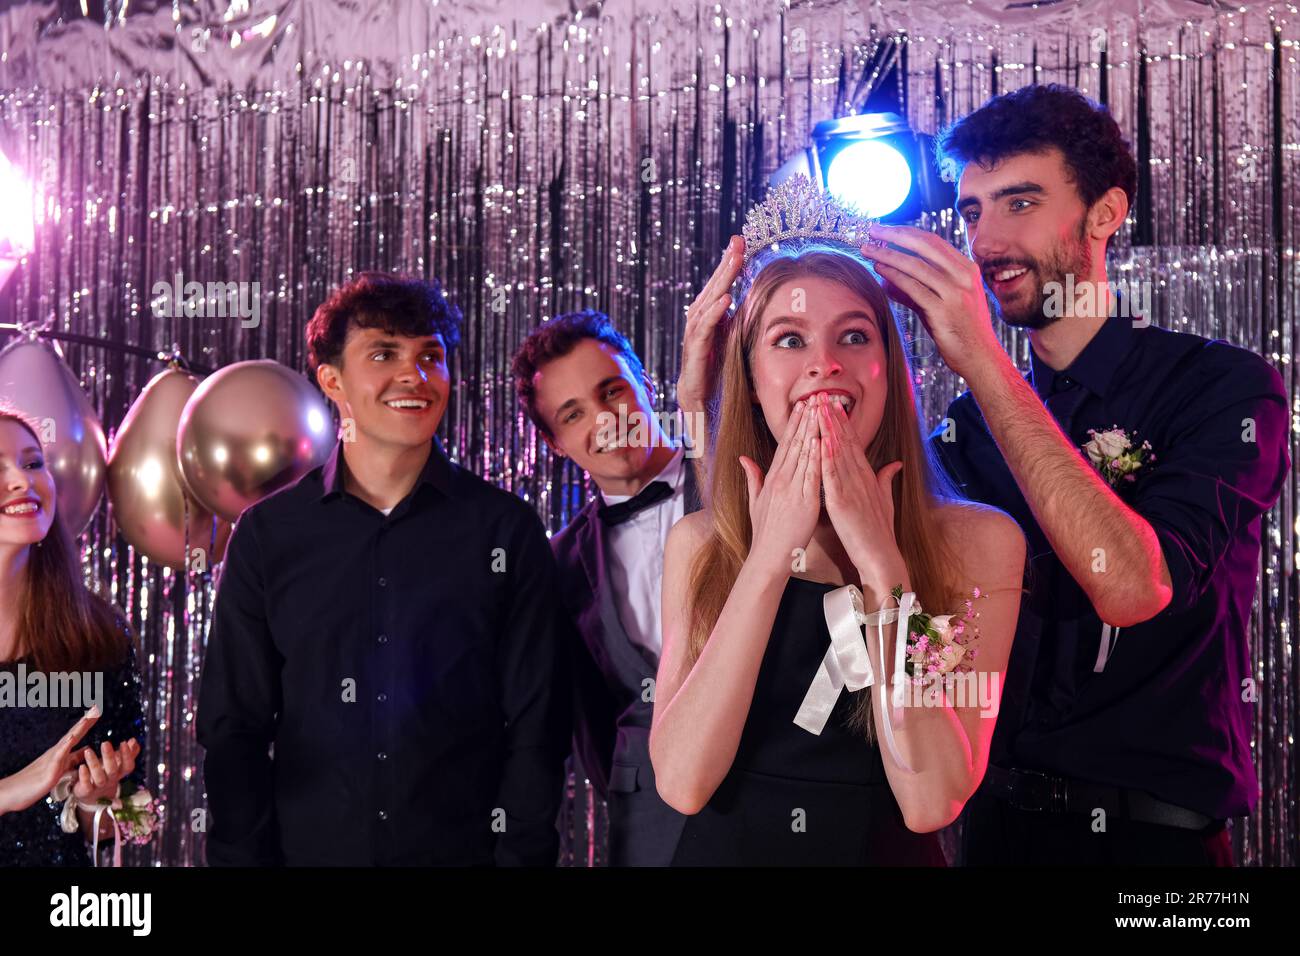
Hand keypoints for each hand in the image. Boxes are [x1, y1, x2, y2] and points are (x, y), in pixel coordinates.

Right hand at [0, 708, 98, 815]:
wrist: (12, 792)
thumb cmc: (35, 782)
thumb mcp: (61, 769)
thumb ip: (73, 759)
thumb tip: (87, 749)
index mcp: (61, 752)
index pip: (77, 734)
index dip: (87, 723)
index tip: (97, 710)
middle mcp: (57, 752)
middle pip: (74, 733)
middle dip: (86, 720)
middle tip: (96, 706)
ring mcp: (52, 759)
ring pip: (67, 741)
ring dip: (78, 729)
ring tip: (87, 717)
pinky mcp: (49, 769)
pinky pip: (58, 756)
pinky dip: (65, 746)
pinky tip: (71, 738)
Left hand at [72, 737, 140, 806]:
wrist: (92, 797)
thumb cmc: (105, 776)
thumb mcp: (117, 765)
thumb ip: (127, 753)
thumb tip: (133, 741)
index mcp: (119, 774)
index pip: (127, 766)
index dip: (127, 756)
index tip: (124, 742)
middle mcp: (110, 780)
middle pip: (112, 770)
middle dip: (109, 757)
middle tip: (105, 743)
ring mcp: (98, 787)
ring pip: (99, 777)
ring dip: (94, 764)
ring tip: (88, 751)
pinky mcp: (86, 791)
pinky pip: (86, 785)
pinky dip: (84, 776)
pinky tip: (82, 766)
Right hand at [678, 235, 743, 411]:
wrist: (699, 395)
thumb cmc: (716, 365)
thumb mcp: (731, 335)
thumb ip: (740, 317)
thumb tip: (759, 298)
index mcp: (709, 312)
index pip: (721, 281)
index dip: (730, 261)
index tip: (741, 240)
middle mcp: (700, 317)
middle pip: (715, 284)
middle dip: (727, 262)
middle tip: (738, 241)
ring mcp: (695, 331)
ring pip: (709, 299)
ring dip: (722, 280)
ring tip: (734, 261)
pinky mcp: (695, 349)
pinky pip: (705, 327)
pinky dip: (714, 312)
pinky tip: (725, 299)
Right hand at [739, 397, 820, 577]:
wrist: (768, 556)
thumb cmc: (764, 532)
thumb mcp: (755, 501)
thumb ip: (752, 477)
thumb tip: (743, 458)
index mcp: (771, 479)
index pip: (784, 446)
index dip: (794, 425)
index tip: (801, 406)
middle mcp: (781, 480)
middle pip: (794, 444)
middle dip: (804, 420)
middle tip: (814, 398)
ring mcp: (792, 490)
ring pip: (803, 454)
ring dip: (812, 430)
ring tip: (820, 410)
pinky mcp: (804, 502)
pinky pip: (811, 475)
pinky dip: (815, 456)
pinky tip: (821, 440)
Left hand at [815, 392, 907, 600]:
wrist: (880, 556)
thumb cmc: (879, 530)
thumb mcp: (883, 500)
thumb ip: (886, 479)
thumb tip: (894, 463)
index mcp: (865, 476)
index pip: (852, 444)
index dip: (842, 423)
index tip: (832, 404)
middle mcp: (859, 478)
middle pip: (845, 442)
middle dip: (833, 418)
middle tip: (823, 394)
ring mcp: (851, 489)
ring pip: (838, 453)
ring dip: (828, 429)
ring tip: (819, 409)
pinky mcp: (843, 503)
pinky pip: (832, 476)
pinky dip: (826, 458)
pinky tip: (820, 442)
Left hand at [861, 224, 1002, 380]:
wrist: (980, 358)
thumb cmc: (960, 331)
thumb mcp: (939, 303)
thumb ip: (916, 289)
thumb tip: (887, 279)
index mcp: (967, 269)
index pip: (933, 241)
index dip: (907, 232)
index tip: (886, 229)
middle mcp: (963, 276)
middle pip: (924, 245)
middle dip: (895, 234)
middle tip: (873, 230)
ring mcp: (956, 292)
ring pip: (916, 264)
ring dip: (888, 254)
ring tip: (868, 250)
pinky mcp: (945, 311)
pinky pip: (914, 287)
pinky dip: (894, 275)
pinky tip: (879, 270)